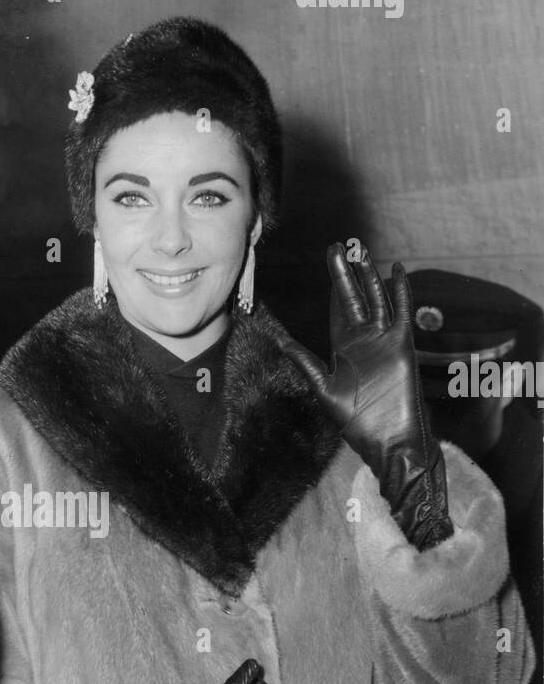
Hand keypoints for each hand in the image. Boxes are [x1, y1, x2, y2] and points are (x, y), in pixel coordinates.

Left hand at [281, 244, 452, 550]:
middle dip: (346, 272)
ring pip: (376, 299)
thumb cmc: (356, 422)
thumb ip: (305, 362)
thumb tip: (282, 342)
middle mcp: (364, 340)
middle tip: (339, 244)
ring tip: (361, 250)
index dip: (334, 285)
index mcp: (344, 349)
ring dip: (369, 275)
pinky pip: (401, 312)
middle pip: (354, 297)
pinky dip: (400, 292)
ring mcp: (383, 340)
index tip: (330, 261)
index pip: (338, 309)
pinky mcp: (401, 345)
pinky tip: (397, 270)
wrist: (387, 439)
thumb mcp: (323, 388)